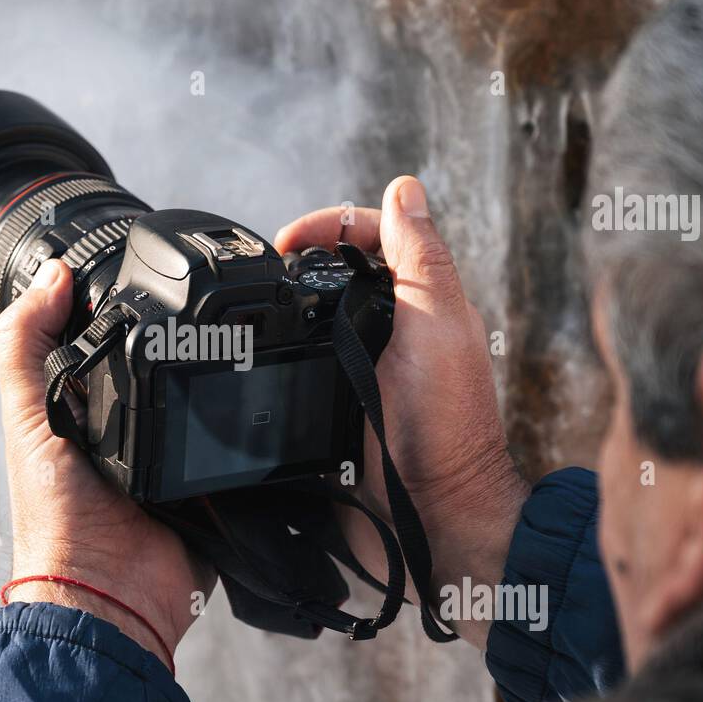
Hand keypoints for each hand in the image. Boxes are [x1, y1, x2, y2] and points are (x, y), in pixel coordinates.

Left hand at [0, 259, 214, 665]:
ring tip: (227, 353)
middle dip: (186, 339)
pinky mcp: (219, 482)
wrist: (110, 593)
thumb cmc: (57, 518)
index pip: (113, 339)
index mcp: (90, 408)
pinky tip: (248, 401)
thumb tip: (52, 274)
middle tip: (202, 309)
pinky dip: (245, 427)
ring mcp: (181, 455)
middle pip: (170, 362)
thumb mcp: (29, 418)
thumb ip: (27, 346)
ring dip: (218, 380)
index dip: (124, 304)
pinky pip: (241, 444)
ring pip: (210, 397)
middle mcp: (137, 427)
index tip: (142, 266)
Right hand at [275, 177, 529, 646]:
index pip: (369, 236)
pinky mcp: (332, 407)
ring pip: (313, 318)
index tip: (287, 241)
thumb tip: (404, 187)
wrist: (431, 514)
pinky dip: (277, 352)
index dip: (328, 224)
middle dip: (298, 261)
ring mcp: (359, 370)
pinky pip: (299, 368)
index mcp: (419, 301)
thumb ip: (421, 258)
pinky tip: (259, 354)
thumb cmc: (447, 425)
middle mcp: (388, 330)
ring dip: (284, 305)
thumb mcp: (438, 326)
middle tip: (263, 273)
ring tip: (255, 308)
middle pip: (336, 271)